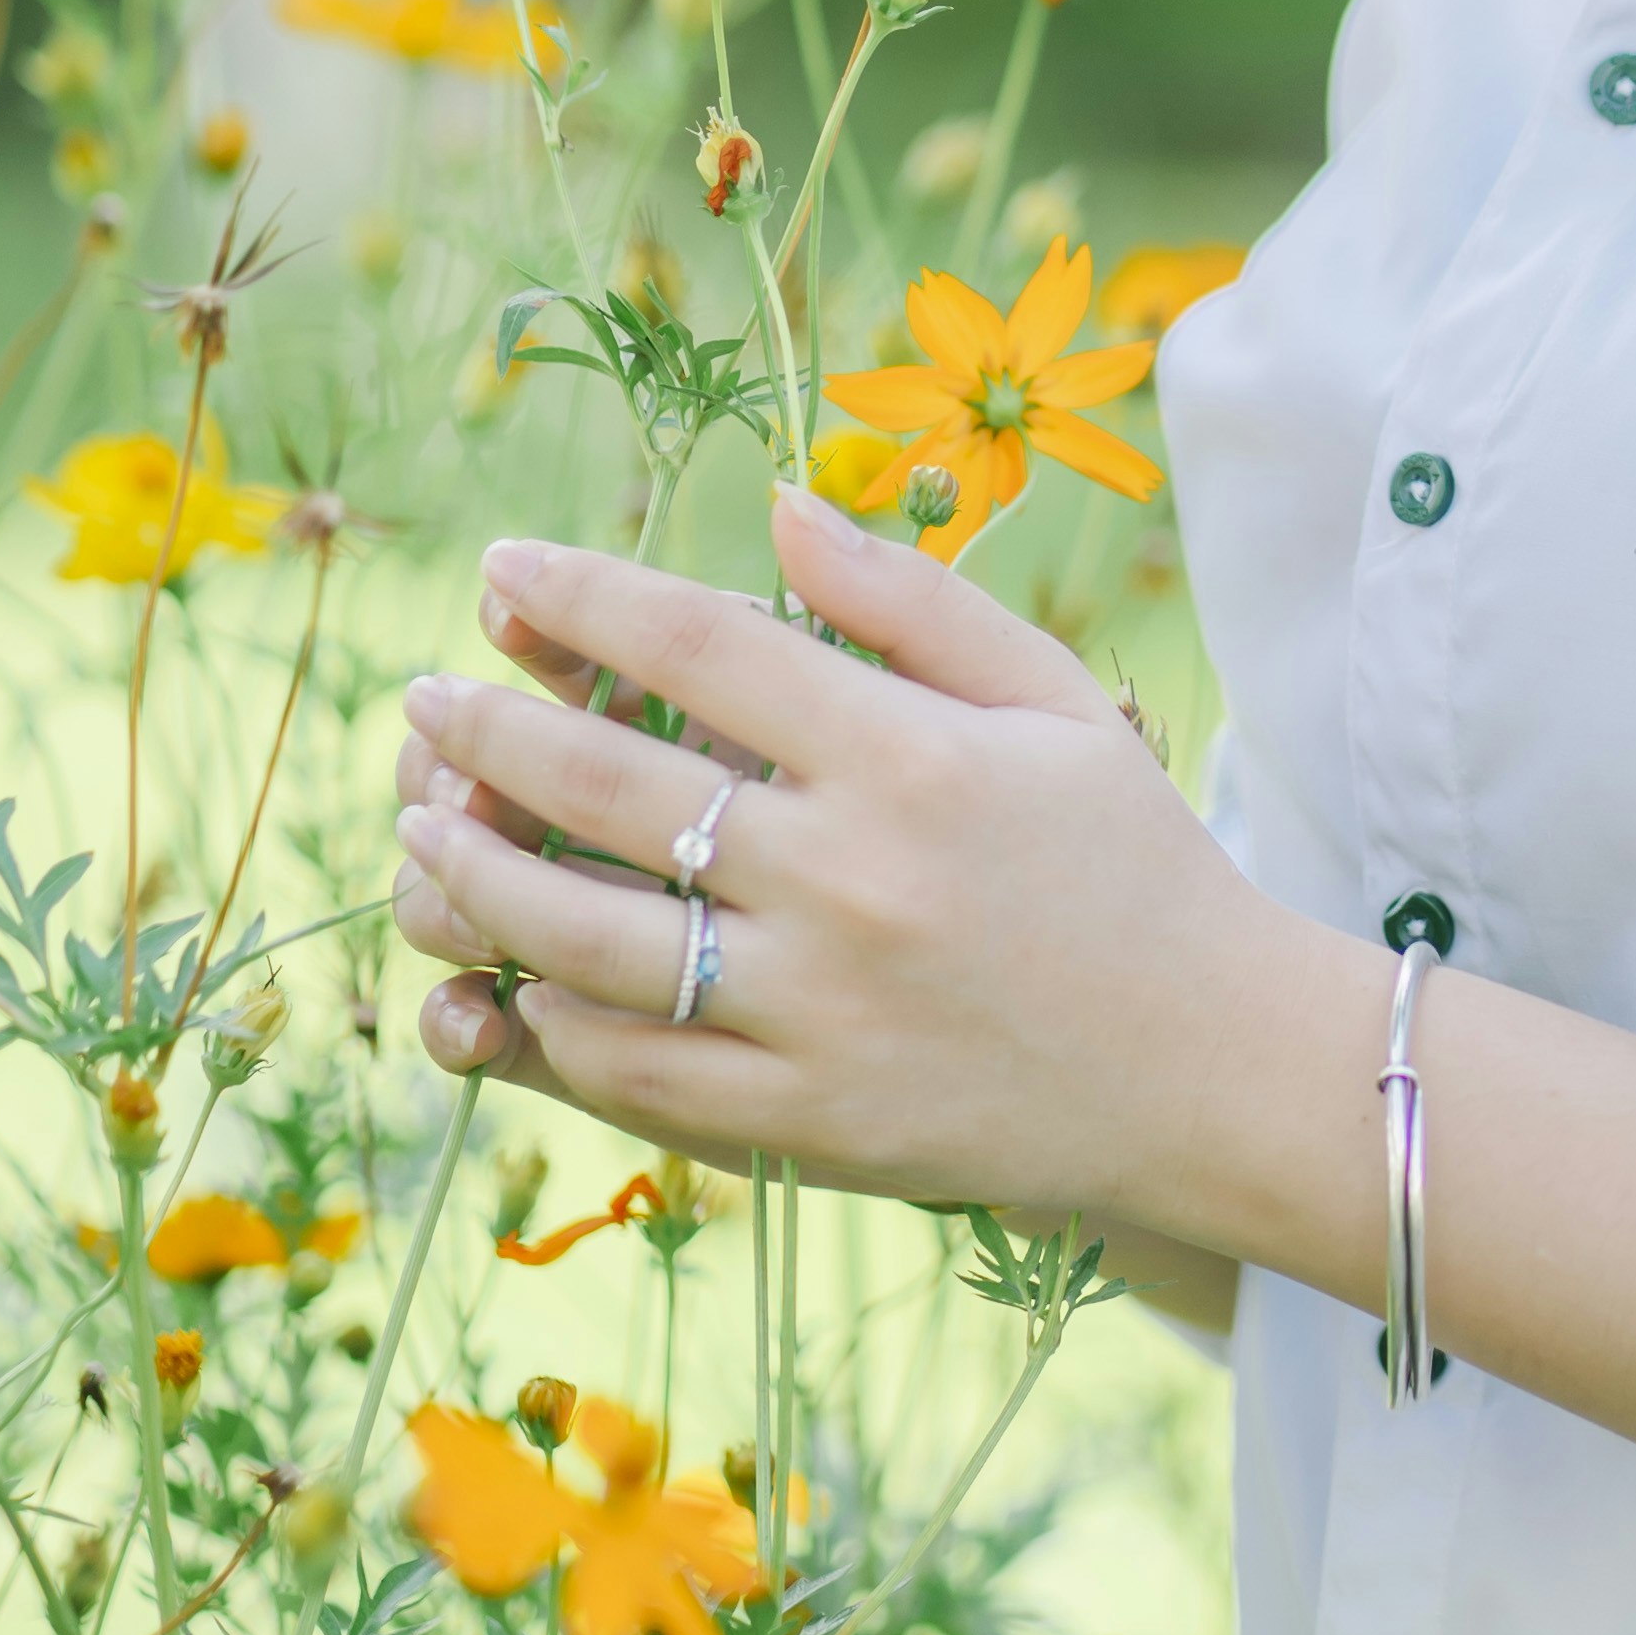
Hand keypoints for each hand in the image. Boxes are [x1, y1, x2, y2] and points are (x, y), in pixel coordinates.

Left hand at [388, 488, 1337, 1229]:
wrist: (1215, 1068)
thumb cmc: (1135, 864)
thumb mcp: (1052, 703)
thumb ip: (911, 601)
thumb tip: (771, 512)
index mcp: (910, 757)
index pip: (697, 646)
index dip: (578, 597)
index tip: (500, 571)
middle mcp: (850, 879)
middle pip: (609, 787)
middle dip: (484, 731)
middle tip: (422, 702)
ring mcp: (819, 1011)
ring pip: (585, 938)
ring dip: (474, 876)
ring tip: (420, 830)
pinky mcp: (807, 1121)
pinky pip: (633, 1070)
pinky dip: (546, 1021)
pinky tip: (505, 973)